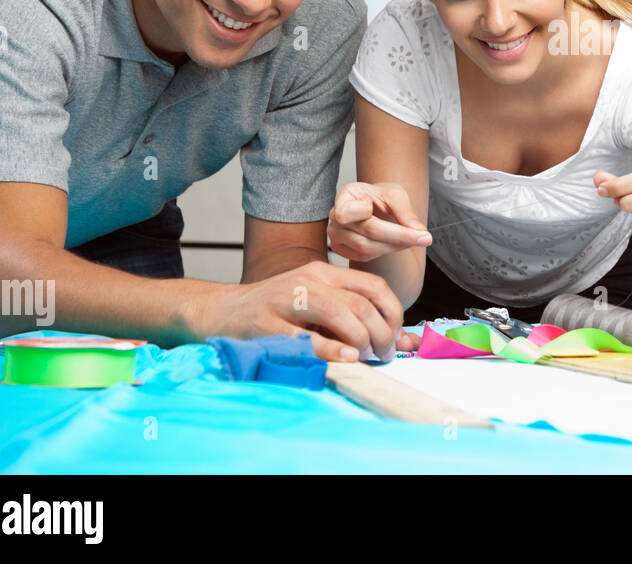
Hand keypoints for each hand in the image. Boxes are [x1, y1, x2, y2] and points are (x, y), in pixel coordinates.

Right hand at [195, 260, 414, 361]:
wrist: (221, 310)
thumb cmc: (276, 312)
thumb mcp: (318, 306)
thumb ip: (358, 320)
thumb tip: (411, 342)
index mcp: (323, 273)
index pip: (373, 287)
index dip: (394, 314)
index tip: (397, 338)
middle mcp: (308, 281)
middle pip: (361, 304)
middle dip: (383, 333)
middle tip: (385, 354)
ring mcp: (286, 301)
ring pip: (339, 314)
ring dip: (362, 341)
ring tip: (366, 358)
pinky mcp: (267, 325)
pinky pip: (306, 338)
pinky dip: (331, 349)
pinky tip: (344, 358)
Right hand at [328, 181, 430, 262]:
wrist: (374, 207)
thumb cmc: (381, 197)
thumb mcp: (396, 194)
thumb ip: (405, 210)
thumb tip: (417, 230)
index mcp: (345, 195)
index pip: (349, 211)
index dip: (368, 215)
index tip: (393, 218)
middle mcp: (334, 216)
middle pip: (368, 231)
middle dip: (400, 236)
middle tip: (425, 238)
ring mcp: (335, 235)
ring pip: (367, 248)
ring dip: (396, 246)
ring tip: (414, 239)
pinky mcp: (342, 250)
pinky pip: (365, 256)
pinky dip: (386, 251)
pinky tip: (398, 244)